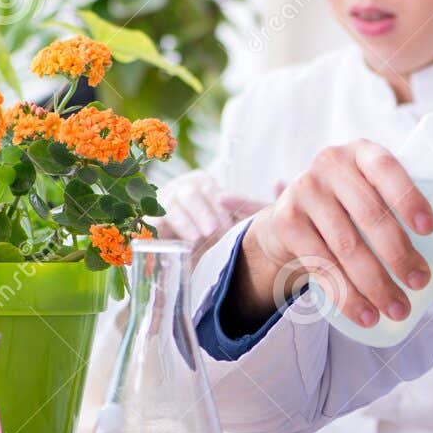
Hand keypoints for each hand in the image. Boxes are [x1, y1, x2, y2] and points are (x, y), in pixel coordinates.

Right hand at [154, 170, 274, 259]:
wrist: (186, 250)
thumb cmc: (214, 230)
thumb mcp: (233, 219)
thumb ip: (254, 205)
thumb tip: (281, 183)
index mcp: (202, 182)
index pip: (207, 189)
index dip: (215, 207)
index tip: (225, 227)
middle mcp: (181, 187)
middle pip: (189, 194)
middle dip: (202, 213)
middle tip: (212, 232)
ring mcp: (164, 201)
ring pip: (171, 206)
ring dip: (185, 222)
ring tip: (198, 238)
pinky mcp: (151, 219)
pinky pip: (155, 220)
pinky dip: (164, 230)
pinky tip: (176, 243)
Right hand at [227, 139, 432, 333]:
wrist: (292, 217)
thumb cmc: (355, 207)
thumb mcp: (385, 200)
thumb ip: (427, 217)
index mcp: (365, 153)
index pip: (389, 169)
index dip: (409, 197)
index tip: (429, 230)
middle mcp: (331, 164)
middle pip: (369, 215)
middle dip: (398, 255)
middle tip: (421, 284)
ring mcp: (304, 190)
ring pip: (344, 246)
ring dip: (373, 285)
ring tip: (397, 310)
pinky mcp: (285, 221)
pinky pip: (319, 264)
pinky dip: (344, 295)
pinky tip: (364, 314)